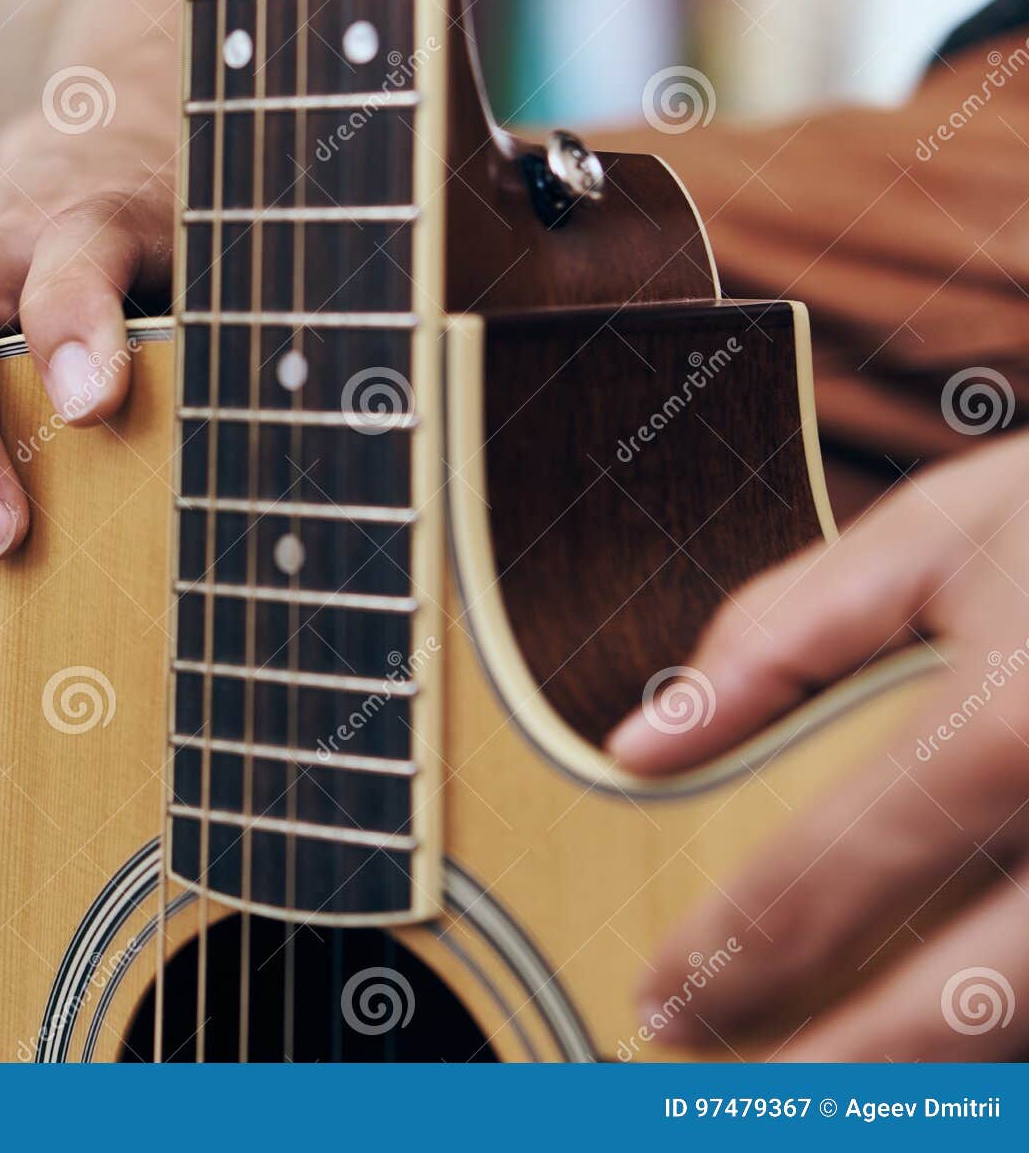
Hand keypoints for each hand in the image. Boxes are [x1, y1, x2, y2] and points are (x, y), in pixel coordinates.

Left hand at [607, 434, 1028, 1059]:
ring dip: (930, 1079)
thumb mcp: (937, 533)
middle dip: (837, 1072)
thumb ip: (778, 640)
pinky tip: (944, 1056)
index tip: (662, 998)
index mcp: (1013, 722)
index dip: (730, 955)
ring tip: (825, 1094)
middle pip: (959, 1003)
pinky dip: (1012, 1038)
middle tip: (737, 1100)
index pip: (832, 878)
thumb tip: (639, 746)